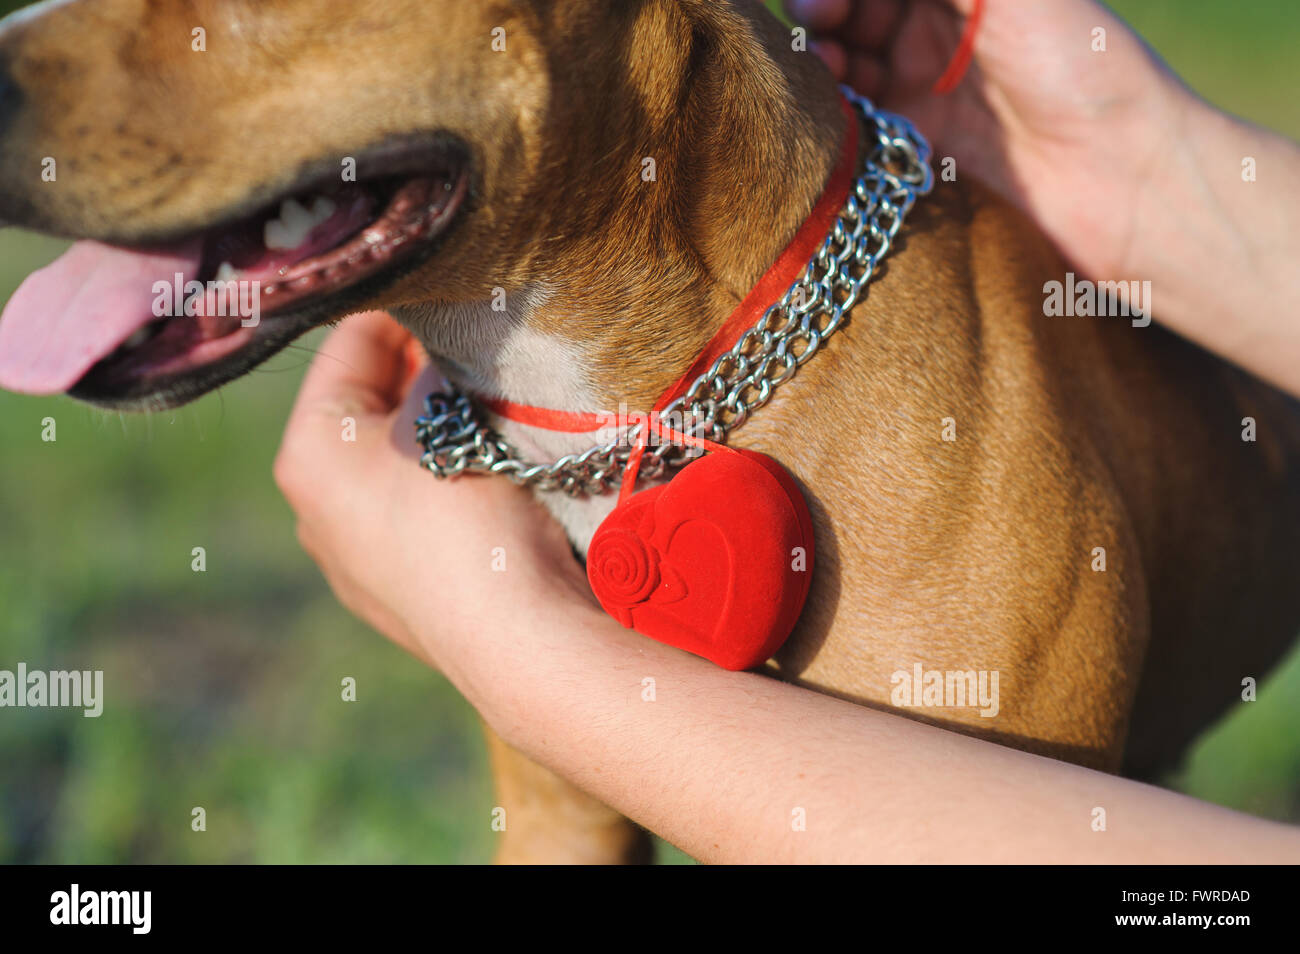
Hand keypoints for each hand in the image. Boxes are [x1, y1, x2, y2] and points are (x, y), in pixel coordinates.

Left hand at [274, 312, 590, 675]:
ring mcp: (351, 562)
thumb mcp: (455, 411)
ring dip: (436, 432)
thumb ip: (441, 357)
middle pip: (368, 404)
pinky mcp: (393, 598)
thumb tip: (444, 337)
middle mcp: (312, 510)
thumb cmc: (475, 514)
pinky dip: (442, 486)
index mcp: (306, 453)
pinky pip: (412, 514)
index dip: (411, 310)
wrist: (517, 637)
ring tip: (492, 416)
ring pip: (393, 462)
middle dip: (423, 375)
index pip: (352, 341)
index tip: (462, 298)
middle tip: (484, 354)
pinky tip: (488, 483)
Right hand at [788, 0, 1184, 279]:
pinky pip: (856, 119)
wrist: (1120, 178)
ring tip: (820, 65)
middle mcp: (945, 28)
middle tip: (815, 22)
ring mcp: (926, 87)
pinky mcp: (915, 144)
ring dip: (823, 58)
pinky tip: (828, 103)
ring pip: (848, 61)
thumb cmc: (1081, 64)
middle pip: (857, 9)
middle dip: (825, 10)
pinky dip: (832, 107)